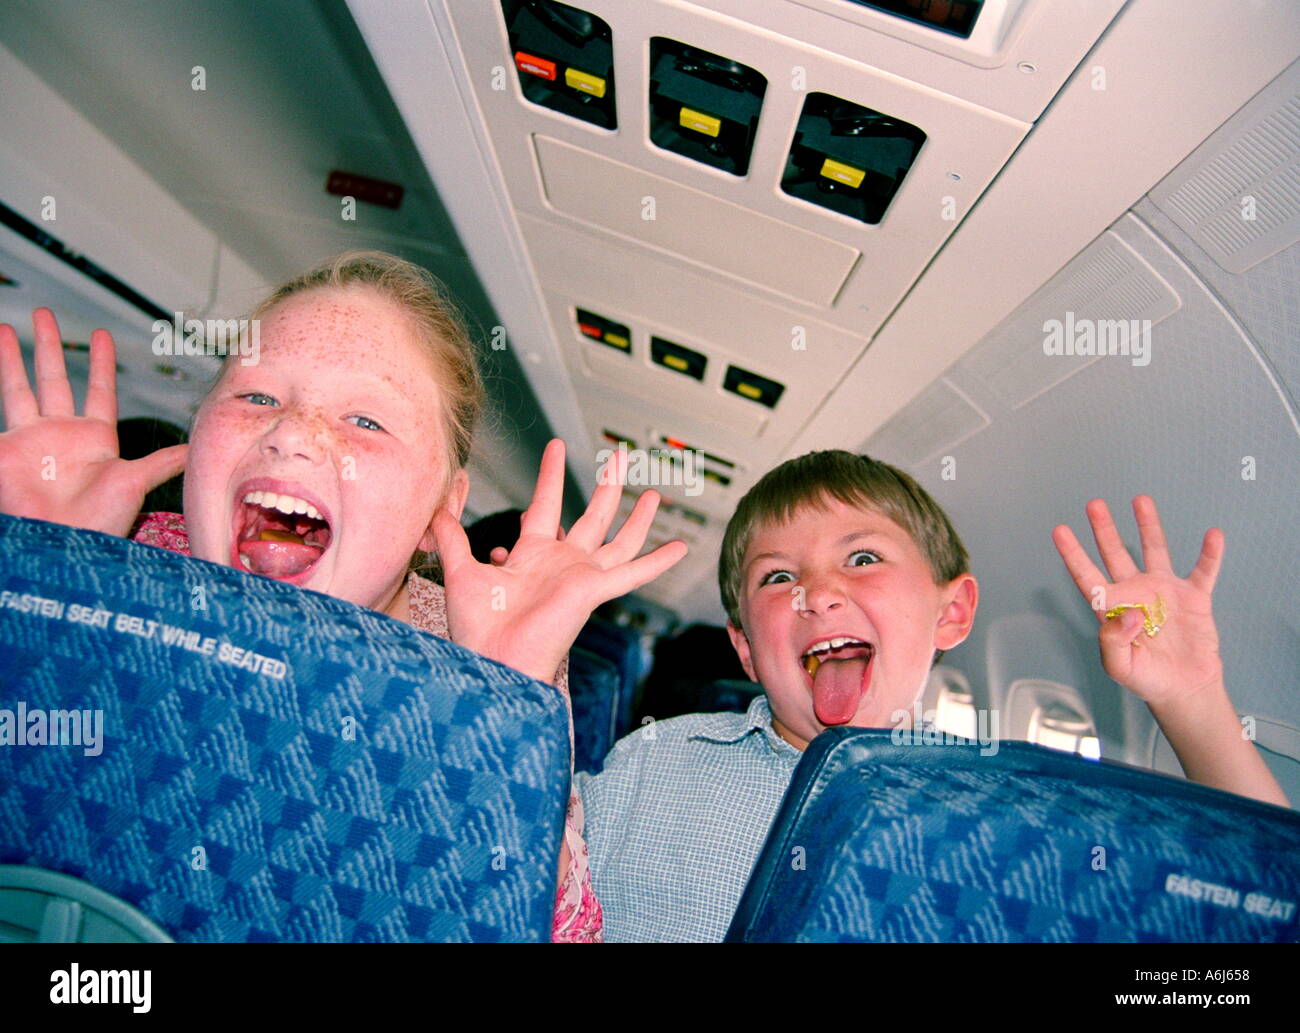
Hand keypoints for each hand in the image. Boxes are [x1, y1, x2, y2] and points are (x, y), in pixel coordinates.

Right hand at [0, 309, 187, 535]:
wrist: (66, 542)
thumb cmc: (101, 520)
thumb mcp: (136, 483)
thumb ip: (163, 462)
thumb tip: (195, 447)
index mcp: (95, 436)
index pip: (100, 388)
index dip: (101, 362)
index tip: (101, 335)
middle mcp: (62, 432)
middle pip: (54, 378)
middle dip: (49, 346)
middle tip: (43, 314)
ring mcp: (31, 439)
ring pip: (19, 388)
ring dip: (12, 359)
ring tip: (6, 328)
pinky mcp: (5, 451)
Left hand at [434, 439, 686, 683]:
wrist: (492, 659)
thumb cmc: (477, 628)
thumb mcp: (460, 570)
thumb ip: (452, 537)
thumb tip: (434, 509)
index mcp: (532, 556)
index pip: (546, 504)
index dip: (551, 474)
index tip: (557, 446)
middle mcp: (562, 563)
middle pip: (592, 515)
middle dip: (607, 485)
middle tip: (619, 456)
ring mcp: (582, 575)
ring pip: (618, 539)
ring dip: (636, 516)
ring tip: (654, 492)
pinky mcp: (594, 589)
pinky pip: (633, 572)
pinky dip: (658, 561)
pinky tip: (680, 547)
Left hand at [1052, 495, 1224, 712]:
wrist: (1184, 690)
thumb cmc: (1147, 679)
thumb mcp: (1120, 666)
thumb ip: (1112, 641)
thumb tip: (1126, 613)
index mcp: (1112, 607)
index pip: (1087, 575)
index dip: (1073, 553)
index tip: (1060, 530)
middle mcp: (1135, 592)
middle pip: (1115, 553)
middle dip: (1103, 529)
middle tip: (1094, 504)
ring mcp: (1163, 591)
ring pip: (1154, 550)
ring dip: (1148, 525)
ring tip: (1141, 500)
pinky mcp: (1194, 597)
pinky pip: (1203, 570)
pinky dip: (1210, 554)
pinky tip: (1213, 535)